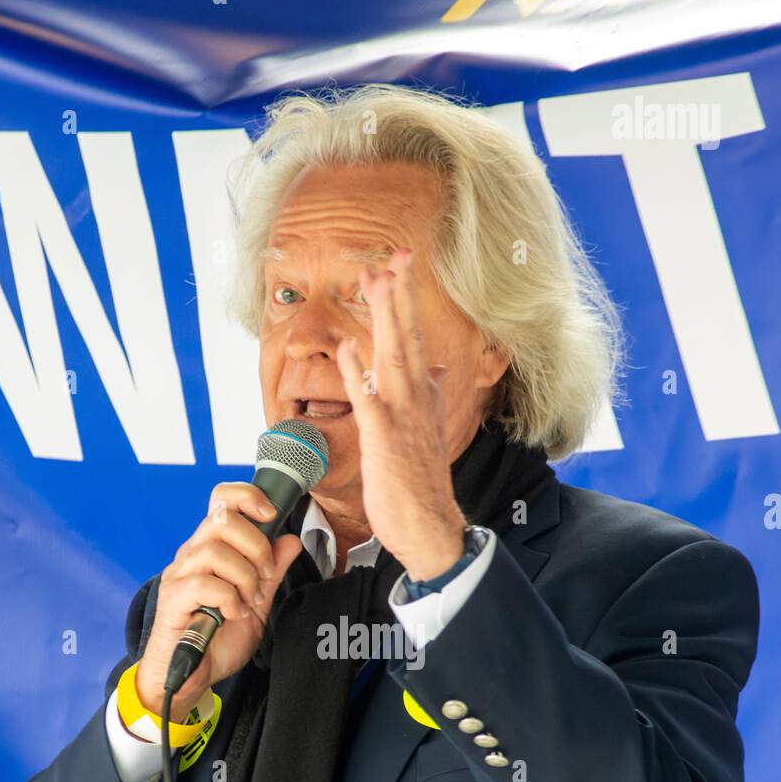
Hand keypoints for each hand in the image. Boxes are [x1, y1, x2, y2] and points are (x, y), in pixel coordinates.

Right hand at [135, 484, 301, 721]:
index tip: (271, 516)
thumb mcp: (256, 603)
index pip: (222, 500)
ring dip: (244, 577)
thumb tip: (290, 540)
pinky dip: (228, 599)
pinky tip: (231, 614)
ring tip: (248, 601)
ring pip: (216, 551)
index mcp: (212, 548)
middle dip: (256, 547)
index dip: (247, 497)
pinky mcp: (173, 598)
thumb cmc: (216, 640)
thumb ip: (271, 572)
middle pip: (223, 519)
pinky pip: (205, 584)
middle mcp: (192, 554)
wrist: (189, 677)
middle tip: (264, 577)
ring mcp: (180, 574)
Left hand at [335, 247, 465, 580]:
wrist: (429, 528)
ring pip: (392, 356)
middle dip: (399, 293)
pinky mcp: (383, 439)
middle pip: (406, 336)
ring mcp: (402, 417)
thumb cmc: (421, 486)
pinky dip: (357, 372)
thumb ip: (428, 397)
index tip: (397, 267)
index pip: (414, 340)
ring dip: (383, 315)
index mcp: (425, 397)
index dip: (405, 302)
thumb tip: (433, 370)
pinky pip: (367, 399)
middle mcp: (418, 400)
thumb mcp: (427, 433)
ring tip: (375, 277)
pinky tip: (347, 346)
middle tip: (392, 254)